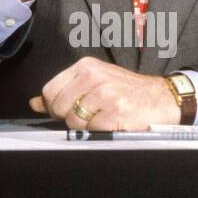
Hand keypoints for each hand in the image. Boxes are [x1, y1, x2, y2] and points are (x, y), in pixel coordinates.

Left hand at [29, 56, 180, 129]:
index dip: (55, 106)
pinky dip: (100, 131)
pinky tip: (113, 122)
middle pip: (59, 108)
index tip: (68, 110)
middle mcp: (94, 76)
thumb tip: (35, 103)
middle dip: (70, 118)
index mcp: (86, 66)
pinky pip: (91, 130)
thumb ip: (63, 91)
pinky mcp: (116, 111)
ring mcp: (105, 93)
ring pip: (74, 121)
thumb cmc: (127, 91)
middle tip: (90, 115)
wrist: (162, 98)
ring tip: (104, 117)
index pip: (50, 91)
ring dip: (87, 126)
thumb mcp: (94, 83)